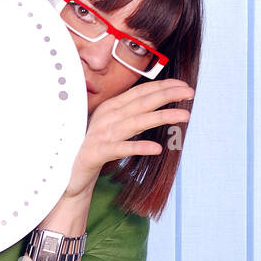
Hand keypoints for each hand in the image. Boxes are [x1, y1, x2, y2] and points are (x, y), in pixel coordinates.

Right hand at [62, 79, 193, 197]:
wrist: (69, 174)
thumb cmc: (96, 149)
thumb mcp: (115, 129)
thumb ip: (132, 116)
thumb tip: (157, 108)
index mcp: (111, 108)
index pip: (140, 92)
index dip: (163, 87)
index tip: (184, 86)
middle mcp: (106, 117)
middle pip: (141, 103)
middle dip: (167, 95)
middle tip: (190, 93)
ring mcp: (101, 135)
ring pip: (135, 122)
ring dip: (161, 116)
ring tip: (185, 115)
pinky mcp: (95, 153)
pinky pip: (119, 149)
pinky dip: (138, 147)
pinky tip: (156, 148)